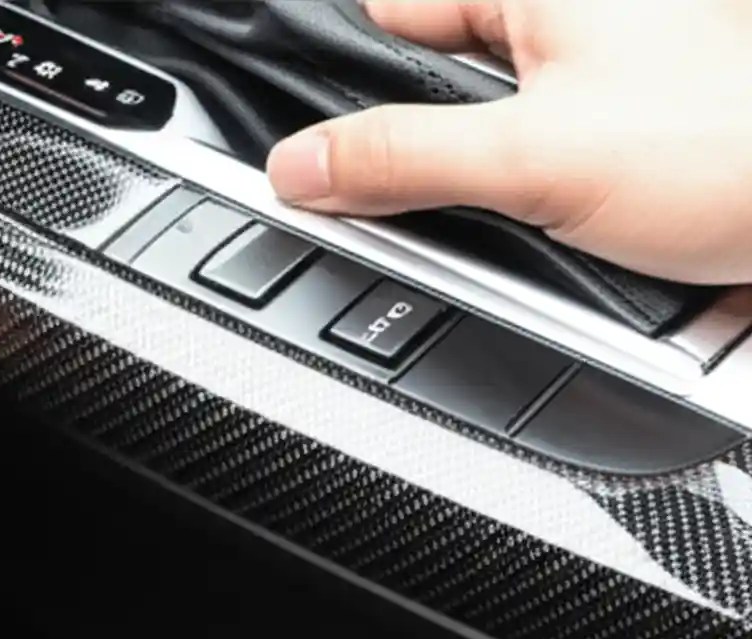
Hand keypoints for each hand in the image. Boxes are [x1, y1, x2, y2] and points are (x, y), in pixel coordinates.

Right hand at [266, 0, 751, 283]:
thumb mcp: (536, 159)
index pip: (390, 15)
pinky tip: (562, 245)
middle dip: (426, 161)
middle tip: (458, 209)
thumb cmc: (735, 150)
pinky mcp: (610, 141)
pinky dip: (528, 219)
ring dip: (481, 203)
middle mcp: (564, 24)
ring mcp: (589, 84)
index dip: (351, 86)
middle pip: (431, 89)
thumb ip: (401, 160)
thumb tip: (300, 164)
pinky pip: (529, 175)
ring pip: (480, 144)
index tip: (327, 155)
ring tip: (540, 233)